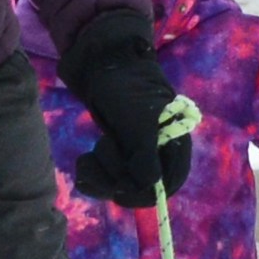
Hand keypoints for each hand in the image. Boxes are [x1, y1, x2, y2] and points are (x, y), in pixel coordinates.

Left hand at [55, 3, 194, 194]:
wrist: (104, 65)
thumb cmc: (127, 85)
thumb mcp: (137, 117)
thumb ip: (144, 151)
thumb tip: (152, 185)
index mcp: (174, 146)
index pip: (168, 185)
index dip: (144, 193)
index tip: (119, 189)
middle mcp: (158, 155)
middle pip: (140, 189)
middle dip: (114, 178)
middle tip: (99, 151)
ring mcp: (135, 156)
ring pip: (118, 186)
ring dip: (99, 176)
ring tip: (88, 154)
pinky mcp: (116, 156)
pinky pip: (104, 180)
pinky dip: (91, 175)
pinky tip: (84, 162)